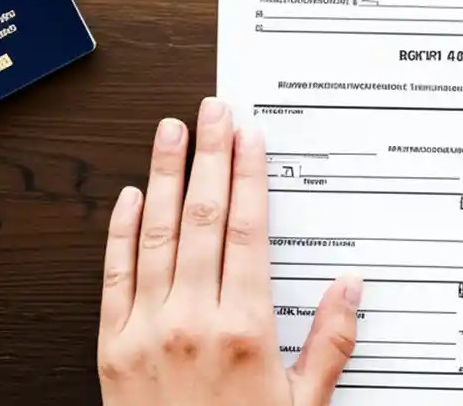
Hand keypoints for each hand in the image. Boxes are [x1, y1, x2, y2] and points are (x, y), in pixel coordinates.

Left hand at [98, 98, 363, 405]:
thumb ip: (330, 343)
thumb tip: (350, 289)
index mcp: (244, 329)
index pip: (247, 230)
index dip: (248, 175)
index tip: (249, 138)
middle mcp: (191, 321)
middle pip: (204, 218)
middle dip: (209, 157)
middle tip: (212, 112)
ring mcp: (146, 331)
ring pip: (156, 234)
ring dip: (163, 176)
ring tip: (169, 133)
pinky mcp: (112, 348)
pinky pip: (114, 277)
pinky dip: (120, 233)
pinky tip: (130, 198)